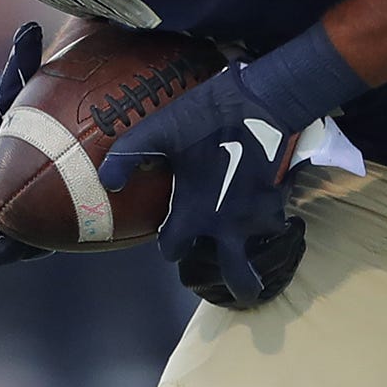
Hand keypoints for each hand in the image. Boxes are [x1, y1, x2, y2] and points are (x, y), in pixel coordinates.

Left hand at [99, 65, 299, 305]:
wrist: (261, 103)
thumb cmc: (206, 117)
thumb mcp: (157, 132)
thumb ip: (126, 158)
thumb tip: (107, 184)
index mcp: (194, 213)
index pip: (174, 250)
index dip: (171, 244)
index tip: (173, 233)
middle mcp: (227, 224)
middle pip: (237, 276)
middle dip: (236, 284)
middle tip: (232, 279)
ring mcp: (256, 215)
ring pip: (259, 252)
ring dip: (252, 250)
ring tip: (247, 243)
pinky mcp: (279, 199)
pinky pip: (276, 224)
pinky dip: (269, 222)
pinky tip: (263, 209)